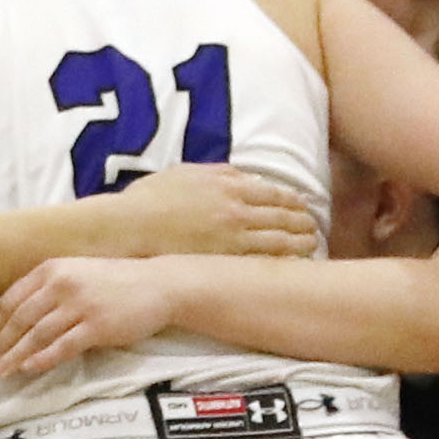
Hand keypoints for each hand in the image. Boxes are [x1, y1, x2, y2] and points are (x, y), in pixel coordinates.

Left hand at [0, 257, 182, 380]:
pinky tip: (30, 368)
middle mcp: (61, 283)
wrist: (159, 285)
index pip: (11, 300)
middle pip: (19, 319)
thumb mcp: (76, 274)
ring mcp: (79, 304)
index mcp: (51, 269)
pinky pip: (63, 346)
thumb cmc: (116, 282)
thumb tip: (17, 321)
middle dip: (0, 345)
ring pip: (37, 334)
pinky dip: (44, 358)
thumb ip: (48, 291)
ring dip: (15, 356)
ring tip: (2, 372)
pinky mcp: (97, 326)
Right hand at [105, 162, 322, 259]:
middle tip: (314, 230)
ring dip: (300, 243)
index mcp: (227, 183)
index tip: (301, 207)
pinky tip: (291, 266)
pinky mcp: (223, 258)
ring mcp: (231, 235)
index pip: (274, 192)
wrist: (125, 227)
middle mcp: (236, 207)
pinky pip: (262, 260)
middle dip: (302, 222)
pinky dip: (281, 262)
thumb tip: (240, 177)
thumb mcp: (183, 172)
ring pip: (279, 239)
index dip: (291, 201)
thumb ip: (216, 173)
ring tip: (311, 248)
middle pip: (283, 215)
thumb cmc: (146, 201)